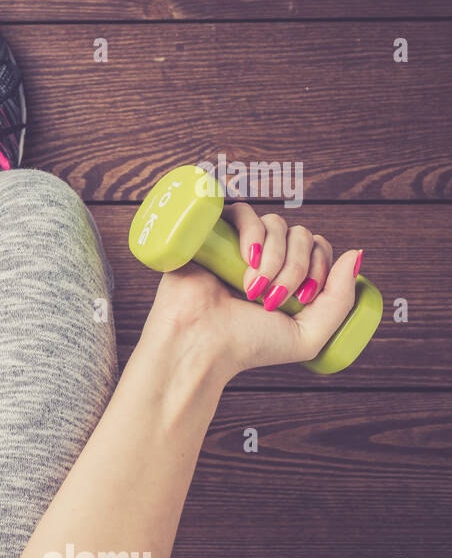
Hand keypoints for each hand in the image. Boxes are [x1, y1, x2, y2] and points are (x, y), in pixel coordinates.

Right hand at [146, 203, 362, 378]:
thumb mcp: (309, 335)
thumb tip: (357, 253)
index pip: (318, 249)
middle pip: (301, 235)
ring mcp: (237, 245)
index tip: (302, 298)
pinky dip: (253, 231)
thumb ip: (340, 299)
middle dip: (295, 267)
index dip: (320, 267)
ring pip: (277, 223)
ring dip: (275, 258)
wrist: (200, 345)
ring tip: (252, 288)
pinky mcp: (212, 234)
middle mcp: (263, 258)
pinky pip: (244, 211)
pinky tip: (248, 257)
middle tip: (273, 299)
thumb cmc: (246, 346)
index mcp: (285, 277)